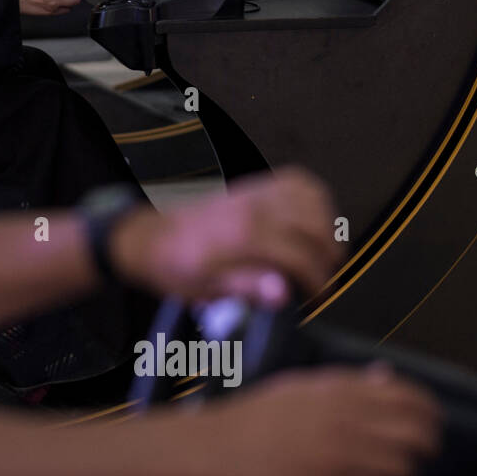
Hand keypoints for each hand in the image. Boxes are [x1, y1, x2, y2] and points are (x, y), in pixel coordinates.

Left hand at [109, 167, 338, 306]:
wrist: (148, 239)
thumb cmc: (174, 267)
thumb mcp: (205, 289)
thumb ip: (247, 287)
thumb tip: (282, 292)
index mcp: (240, 238)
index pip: (299, 256)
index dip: (318, 280)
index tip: (319, 295)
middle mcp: (251, 209)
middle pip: (313, 224)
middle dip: (328, 253)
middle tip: (325, 275)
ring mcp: (252, 193)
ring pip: (309, 196)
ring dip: (326, 223)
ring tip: (323, 249)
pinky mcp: (250, 187)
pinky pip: (293, 180)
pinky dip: (312, 196)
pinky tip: (312, 219)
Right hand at [208, 364, 440, 475]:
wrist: (222, 445)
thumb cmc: (259, 415)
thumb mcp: (302, 386)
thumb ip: (348, 382)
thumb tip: (385, 377)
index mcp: (338, 391)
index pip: (408, 398)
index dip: (429, 411)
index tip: (430, 420)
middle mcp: (344, 421)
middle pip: (417, 435)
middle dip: (427, 444)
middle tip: (420, 450)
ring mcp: (339, 455)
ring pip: (405, 468)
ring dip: (407, 473)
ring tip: (396, 473)